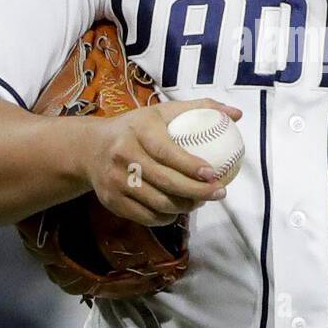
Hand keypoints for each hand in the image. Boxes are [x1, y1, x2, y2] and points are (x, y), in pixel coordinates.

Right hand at [80, 98, 242, 226]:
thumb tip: (236, 114)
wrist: (91, 149)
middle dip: (197, 192)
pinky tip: (179, 210)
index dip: (191, 166)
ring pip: (158, 203)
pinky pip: (146, 217)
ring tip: (201, 201)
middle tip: (219, 192)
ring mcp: (116, 181)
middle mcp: (123, 156)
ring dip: (185, 207)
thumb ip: (200, 109)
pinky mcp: (112, 201)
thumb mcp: (163, 112)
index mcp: (138, 131)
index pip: (166, 152)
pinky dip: (167, 218)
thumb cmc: (137, 128)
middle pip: (165, 182)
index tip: (214, 173)